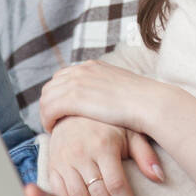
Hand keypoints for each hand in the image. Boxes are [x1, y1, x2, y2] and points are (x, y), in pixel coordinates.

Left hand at [38, 59, 176, 133]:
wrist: (149, 103)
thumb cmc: (143, 101)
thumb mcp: (122, 87)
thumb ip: (108, 88)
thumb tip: (105, 98)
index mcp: (93, 66)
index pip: (64, 76)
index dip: (59, 93)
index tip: (62, 109)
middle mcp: (82, 70)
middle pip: (52, 85)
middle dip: (50, 103)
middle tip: (54, 120)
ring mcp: (77, 82)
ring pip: (47, 97)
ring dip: (46, 113)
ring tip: (52, 127)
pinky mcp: (74, 97)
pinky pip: (49, 109)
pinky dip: (47, 119)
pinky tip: (53, 129)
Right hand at [45, 115, 163, 195]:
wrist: (71, 109)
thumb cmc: (106, 124)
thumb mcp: (129, 131)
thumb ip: (144, 154)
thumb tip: (159, 177)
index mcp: (103, 146)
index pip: (117, 185)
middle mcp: (82, 155)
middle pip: (98, 195)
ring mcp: (64, 163)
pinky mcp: (52, 169)